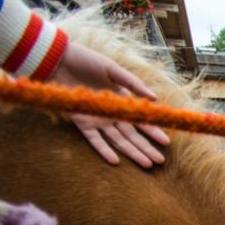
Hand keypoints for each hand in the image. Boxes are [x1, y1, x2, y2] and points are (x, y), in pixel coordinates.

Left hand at [48, 40, 170, 167]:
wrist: (57, 59)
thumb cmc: (85, 60)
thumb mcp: (112, 69)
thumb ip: (133, 83)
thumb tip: (155, 98)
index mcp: (122, 100)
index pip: (141, 120)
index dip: (153, 131)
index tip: (166, 142)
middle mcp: (112, 113)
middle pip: (132, 135)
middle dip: (147, 148)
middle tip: (160, 161)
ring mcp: (97, 119)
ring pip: (118, 140)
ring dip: (132, 153)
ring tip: (147, 165)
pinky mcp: (81, 122)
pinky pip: (94, 140)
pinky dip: (104, 151)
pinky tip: (116, 162)